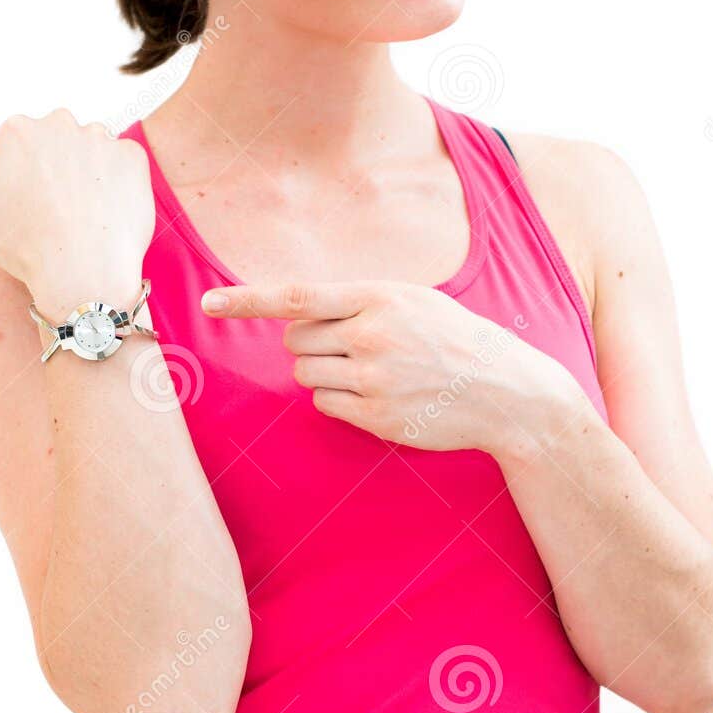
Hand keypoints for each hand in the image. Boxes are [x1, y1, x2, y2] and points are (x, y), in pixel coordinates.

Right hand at [0, 108, 156, 313]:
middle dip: (56, 174)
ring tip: (82, 219)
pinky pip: (124, 168)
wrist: (84, 277)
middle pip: (58, 146)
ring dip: (88, 179)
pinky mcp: (134, 157)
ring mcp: (100, 137)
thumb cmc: (23, 250)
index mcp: (16, 131)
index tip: (27, 212)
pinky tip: (107, 216)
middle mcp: (59, 122)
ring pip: (91, 155)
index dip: (23, 184)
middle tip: (55, 218)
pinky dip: (117, 189)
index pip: (22, 149)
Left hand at [199, 279, 580, 455]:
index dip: (247, 300)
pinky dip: (339, 400)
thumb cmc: (451, 338)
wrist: (503, 390)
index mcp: (379, 296)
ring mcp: (373, 378)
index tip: (209, 303)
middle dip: (311, 344)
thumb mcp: (411, 301)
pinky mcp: (375, 416)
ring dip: (324, 374)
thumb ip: (355, 302)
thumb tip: (293, 315)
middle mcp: (371, 335)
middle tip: (353, 347)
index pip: (297, 297)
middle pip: (294, 341)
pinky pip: (324, 404)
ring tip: (372, 372)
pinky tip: (378, 395)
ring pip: (305, 374)